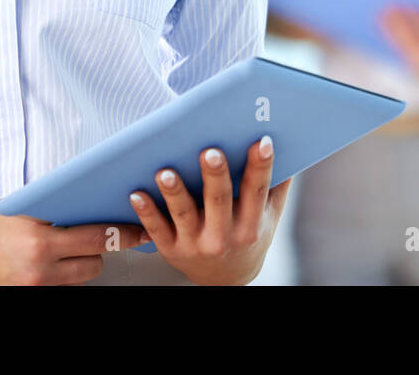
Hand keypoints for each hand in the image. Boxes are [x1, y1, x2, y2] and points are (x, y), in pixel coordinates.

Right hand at [0, 200, 149, 284]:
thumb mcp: (17, 208)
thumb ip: (52, 212)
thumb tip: (85, 207)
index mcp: (39, 240)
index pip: (97, 238)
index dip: (123, 234)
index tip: (139, 231)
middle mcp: (37, 270)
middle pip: (93, 264)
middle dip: (95, 250)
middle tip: (88, 236)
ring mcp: (29, 290)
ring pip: (77, 281)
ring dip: (75, 266)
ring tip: (59, 251)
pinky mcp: (20, 300)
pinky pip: (55, 290)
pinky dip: (55, 278)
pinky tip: (43, 264)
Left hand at [128, 137, 290, 285]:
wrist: (226, 277)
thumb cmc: (248, 234)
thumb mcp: (268, 216)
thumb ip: (276, 184)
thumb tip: (281, 140)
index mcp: (251, 224)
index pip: (257, 191)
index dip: (261, 166)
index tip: (262, 142)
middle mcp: (225, 236)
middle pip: (219, 201)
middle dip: (215, 176)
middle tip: (210, 152)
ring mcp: (196, 244)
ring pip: (184, 214)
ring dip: (174, 192)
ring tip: (166, 172)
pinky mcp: (171, 249)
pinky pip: (156, 229)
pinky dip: (147, 212)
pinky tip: (137, 194)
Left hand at [377, 5, 418, 95]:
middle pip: (415, 36)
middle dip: (405, 20)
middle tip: (394, 2)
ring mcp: (418, 63)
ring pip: (403, 42)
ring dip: (392, 26)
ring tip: (382, 11)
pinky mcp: (411, 65)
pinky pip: (397, 49)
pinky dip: (389, 36)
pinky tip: (381, 25)